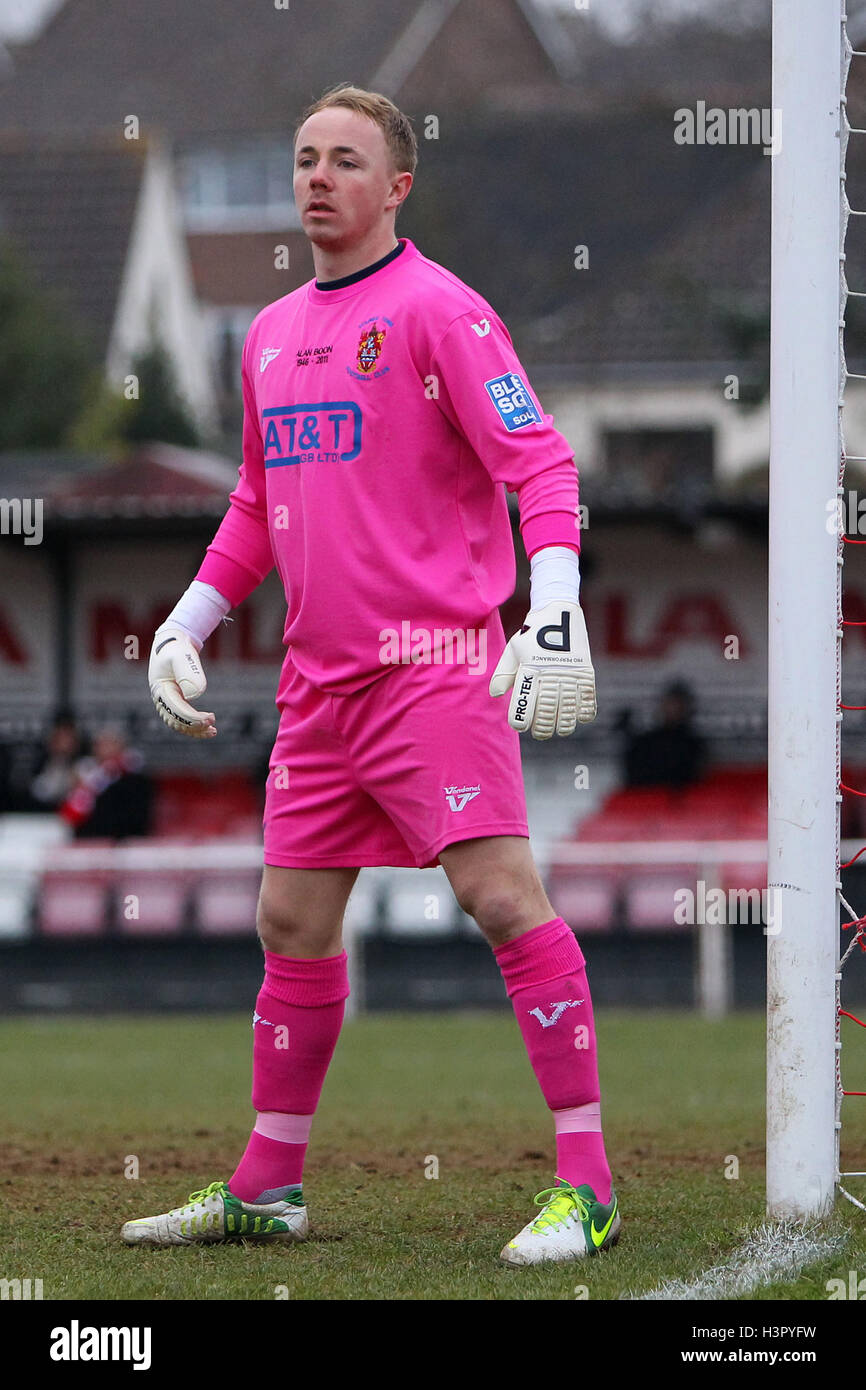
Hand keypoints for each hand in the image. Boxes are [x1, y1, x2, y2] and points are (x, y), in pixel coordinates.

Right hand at [148, 626, 216, 737]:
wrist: (174, 643)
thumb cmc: (177, 648)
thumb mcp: (183, 656)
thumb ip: (189, 673)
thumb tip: (194, 697)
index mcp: (160, 689)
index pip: (176, 710)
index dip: (193, 718)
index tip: (210, 718)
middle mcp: (161, 699)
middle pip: (176, 721)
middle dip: (194, 726)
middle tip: (213, 722)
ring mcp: (167, 702)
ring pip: (179, 724)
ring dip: (195, 730)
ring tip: (213, 731)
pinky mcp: (176, 702)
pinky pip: (183, 720)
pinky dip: (195, 727)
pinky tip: (209, 728)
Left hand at [489, 600, 595, 738]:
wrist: (559, 611)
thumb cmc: (531, 634)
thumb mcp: (514, 649)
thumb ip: (504, 673)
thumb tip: (496, 694)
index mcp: (529, 669)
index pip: (523, 701)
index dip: (520, 718)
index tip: (520, 726)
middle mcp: (550, 673)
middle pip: (546, 710)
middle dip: (542, 727)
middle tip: (540, 733)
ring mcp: (570, 673)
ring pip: (568, 708)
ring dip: (564, 723)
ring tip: (560, 730)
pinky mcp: (586, 671)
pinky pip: (588, 698)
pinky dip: (584, 711)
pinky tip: (579, 718)